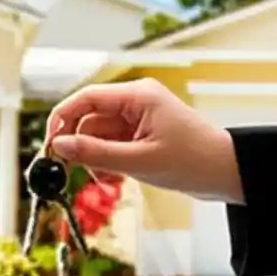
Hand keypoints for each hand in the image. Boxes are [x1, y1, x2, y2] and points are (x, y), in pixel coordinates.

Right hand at [46, 78, 244, 203]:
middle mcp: (136, 102)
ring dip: (96, 159)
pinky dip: (108, 162)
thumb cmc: (193, 161)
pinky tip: (117, 178)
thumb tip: (59, 147)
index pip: (86, 98)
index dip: (62, 119)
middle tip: (76, 172)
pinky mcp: (142, 135)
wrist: (227, 173)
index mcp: (138, 96)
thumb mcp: (140, 161)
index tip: (49, 145)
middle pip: (89, 119)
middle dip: (81, 146)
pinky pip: (112, 145)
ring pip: (99, 136)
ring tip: (110, 179)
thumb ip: (96, 154)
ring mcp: (139, 119)